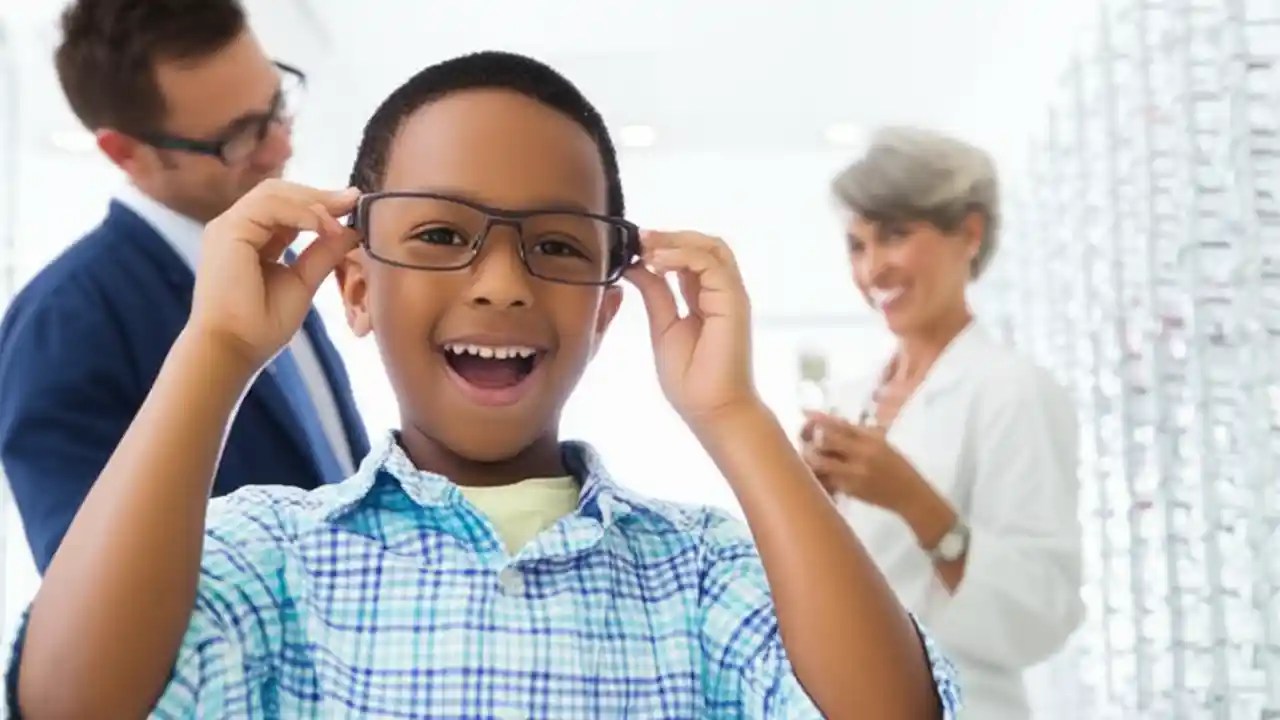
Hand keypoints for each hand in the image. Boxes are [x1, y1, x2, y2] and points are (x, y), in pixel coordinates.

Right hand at [188, 179, 359, 371]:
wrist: (234, 348)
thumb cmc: (262, 325)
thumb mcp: (303, 282)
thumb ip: (323, 254)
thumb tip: (352, 231)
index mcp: (252, 237)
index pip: (286, 205)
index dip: (320, 203)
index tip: (353, 204)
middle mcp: (237, 227)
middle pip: (280, 192)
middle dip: (319, 195)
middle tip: (353, 200)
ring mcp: (229, 226)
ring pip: (274, 193)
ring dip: (313, 203)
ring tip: (341, 218)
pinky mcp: (228, 231)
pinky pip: (268, 207)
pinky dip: (300, 213)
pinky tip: (323, 227)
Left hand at [623, 231, 758, 427]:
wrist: (712, 410)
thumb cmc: (692, 380)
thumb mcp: (663, 327)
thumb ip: (656, 293)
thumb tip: (636, 266)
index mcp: (705, 298)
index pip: (690, 257)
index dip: (664, 246)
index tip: (633, 246)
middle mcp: (722, 292)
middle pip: (705, 245)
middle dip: (671, 236)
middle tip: (638, 238)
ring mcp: (730, 295)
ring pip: (711, 247)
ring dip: (676, 241)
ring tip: (646, 247)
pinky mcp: (733, 301)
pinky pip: (710, 264)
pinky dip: (683, 255)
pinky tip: (657, 261)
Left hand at [800, 411, 926, 510]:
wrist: (910, 494)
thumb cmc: (897, 466)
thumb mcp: (882, 444)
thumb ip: (859, 434)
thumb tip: (833, 423)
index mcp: (870, 439)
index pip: (840, 424)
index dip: (820, 418)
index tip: (805, 412)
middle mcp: (862, 454)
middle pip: (826, 440)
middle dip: (812, 438)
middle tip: (806, 439)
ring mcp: (854, 474)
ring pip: (821, 462)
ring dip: (811, 458)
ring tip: (809, 456)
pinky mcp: (850, 490)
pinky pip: (827, 480)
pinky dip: (819, 475)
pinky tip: (817, 473)